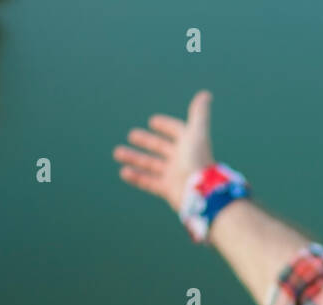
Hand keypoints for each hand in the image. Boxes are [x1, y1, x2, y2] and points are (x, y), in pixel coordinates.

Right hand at [114, 89, 215, 214]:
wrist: (199, 191)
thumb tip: (205, 94)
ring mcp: (174, 175)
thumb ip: (199, 114)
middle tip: (131, 135)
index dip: (166, 126)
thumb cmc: (197, 159)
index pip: (177, 131)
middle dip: (146, 141)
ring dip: (135, 158)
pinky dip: (137, 177)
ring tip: (117, 152)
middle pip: (161, 148)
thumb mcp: (196, 133)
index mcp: (190, 144)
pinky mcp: (168, 189)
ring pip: (151, 165)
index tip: (152, 121)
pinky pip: (149, 183)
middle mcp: (182, 159)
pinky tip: (123, 172)